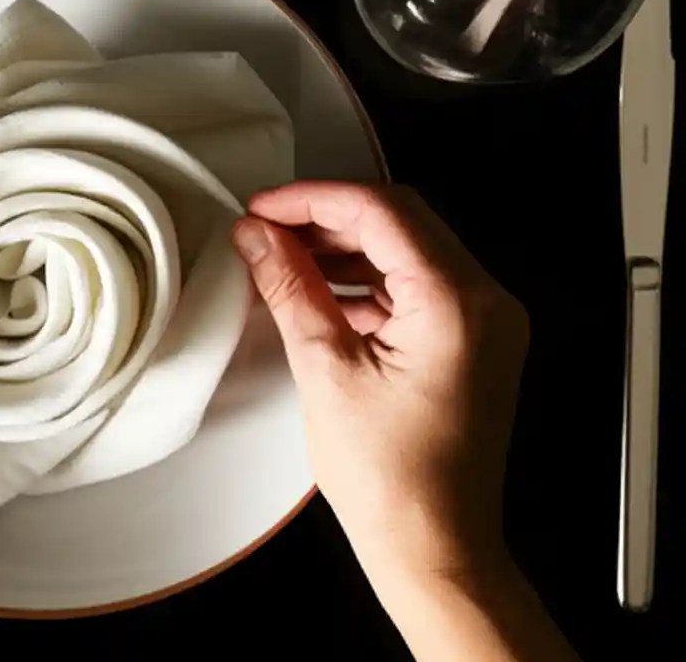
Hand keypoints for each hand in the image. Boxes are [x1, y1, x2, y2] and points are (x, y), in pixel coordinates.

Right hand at [231, 180, 528, 581]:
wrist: (432, 545)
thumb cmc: (393, 480)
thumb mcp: (324, 370)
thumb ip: (291, 289)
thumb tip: (259, 239)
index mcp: (457, 303)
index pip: (382, 212)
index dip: (313, 200)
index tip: (265, 209)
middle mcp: (485, 304)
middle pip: (400, 224)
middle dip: (327, 220)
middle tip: (266, 230)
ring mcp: (484, 325)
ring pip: (407, 254)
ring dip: (345, 251)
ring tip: (282, 261)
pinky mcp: (471, 345)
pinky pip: (416, 291)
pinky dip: (367, 285)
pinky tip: (318, 296)